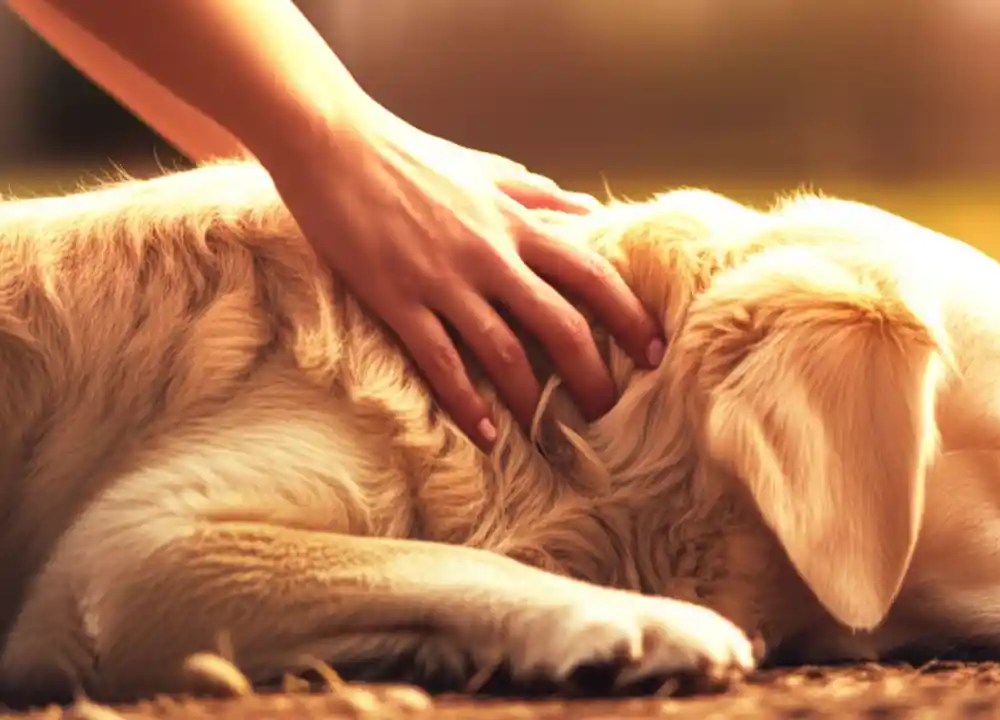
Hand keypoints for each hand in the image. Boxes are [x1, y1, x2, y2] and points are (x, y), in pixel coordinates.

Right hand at [260, 106, 664, 449]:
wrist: (335, 144)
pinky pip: (441, 362)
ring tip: (545, 432)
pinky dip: (465, 402)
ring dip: (530, 399)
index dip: (630, 316)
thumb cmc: (411, 155)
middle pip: (561, 324)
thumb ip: (538, 194)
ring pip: (505, 353)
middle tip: (607, 409)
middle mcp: (491, 256)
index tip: (654, 350)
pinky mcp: (399, 300)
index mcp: (516, 224)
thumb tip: (590, 211)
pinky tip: (484, 434)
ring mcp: (445, 281)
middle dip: (591, 373)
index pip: (592, 275)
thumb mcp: (486, 168)